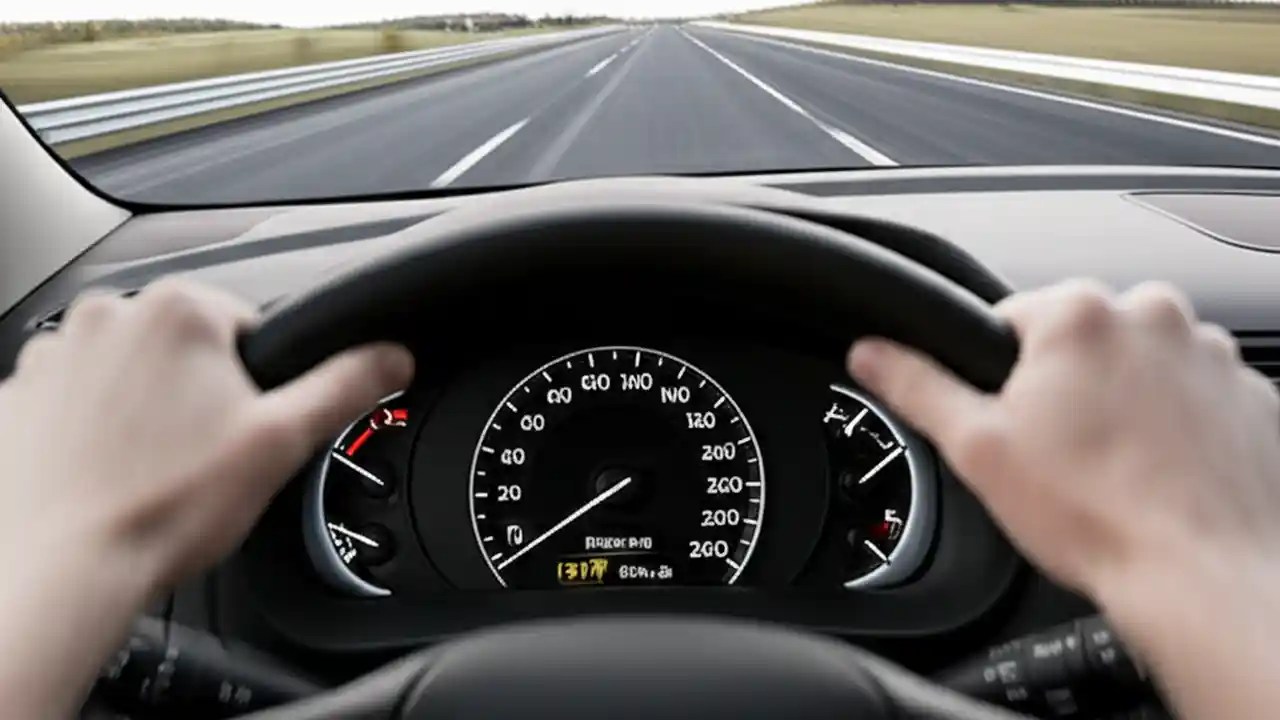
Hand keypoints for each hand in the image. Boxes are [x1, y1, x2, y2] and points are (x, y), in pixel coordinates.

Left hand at [0, 280, 411, 716]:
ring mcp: (50, 356)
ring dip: (142, 410)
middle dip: (199, 395)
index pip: (246, 326)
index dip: (258, 384)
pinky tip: (105, 476)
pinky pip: (69, 404)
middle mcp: (106, 316)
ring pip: (126, 374)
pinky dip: (88, 433)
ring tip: (151, 472)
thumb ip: (345, 388)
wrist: (59, 571)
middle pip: (184, 349)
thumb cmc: (162, 508)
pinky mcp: (13, 397)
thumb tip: (393, 357)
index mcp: (180, 310)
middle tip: (201, 457)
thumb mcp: (281, 443)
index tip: (242, 429)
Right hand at [848, 280, 1279, 719]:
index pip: (1011, 319)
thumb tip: (869, 353)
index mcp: (1078, 313)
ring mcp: (1212, 352)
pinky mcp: (1252, 393)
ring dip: (1123, 401)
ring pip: (1140, 365)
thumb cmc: (1095, 516)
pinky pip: (1196, 394)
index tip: (1015, 423)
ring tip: (1113, 469)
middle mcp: (1153, 315)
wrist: (1201, 577)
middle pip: (1080, 341)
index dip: (1000, 376)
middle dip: (1064, 387)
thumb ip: (917, 386)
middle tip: (1060, 453)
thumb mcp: (976, 449)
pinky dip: (1176, 424)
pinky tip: (1157, 473)